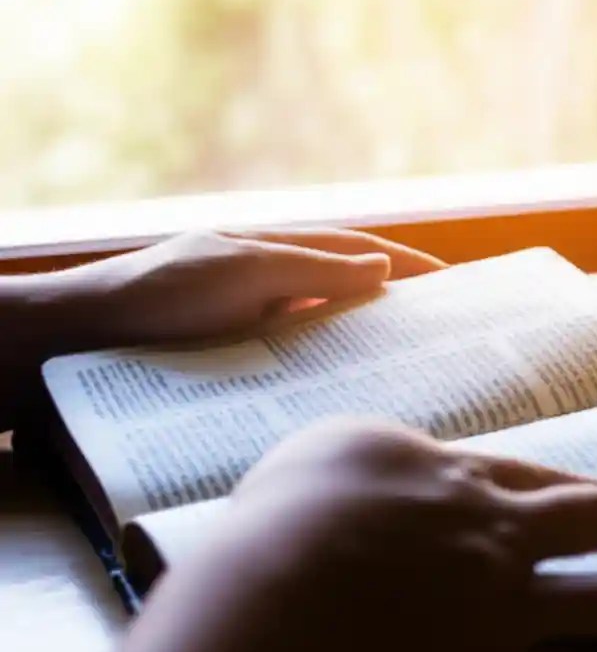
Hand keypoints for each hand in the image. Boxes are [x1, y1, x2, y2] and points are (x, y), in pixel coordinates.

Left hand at [60, 227, 445, 345]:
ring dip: (373, 352)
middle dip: (403, 312)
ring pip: (331, 337)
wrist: (80, 341)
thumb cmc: (158, 295)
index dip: (412, 267)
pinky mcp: (242, 366)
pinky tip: (355, 402)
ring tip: (420, 378)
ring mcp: (257, 326)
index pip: (360, 252)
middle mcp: (272, 286)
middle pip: (353, 295)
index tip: (460, 286)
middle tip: (453, 341)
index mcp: (276, 250)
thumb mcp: (242, 270)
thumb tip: (383, 266)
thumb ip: (313, 266)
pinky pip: (303, 369)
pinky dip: (335, 379)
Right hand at [87, 419, 596, 651]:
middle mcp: (498, 538)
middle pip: (593, 526)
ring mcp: (502, 610)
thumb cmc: (287, 515)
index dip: (585, 485)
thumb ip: (386, 448)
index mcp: (459, 478)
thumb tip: (404, 454)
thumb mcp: (336, 449)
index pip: (540, 478)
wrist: (274, 593)